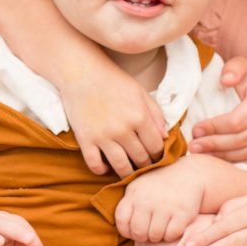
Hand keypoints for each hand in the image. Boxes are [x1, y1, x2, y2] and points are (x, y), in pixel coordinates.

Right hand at [58, 61, 166, 177]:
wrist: (81, 72)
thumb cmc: (113, 81)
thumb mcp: (140, 92)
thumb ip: (156, 114)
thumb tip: (165, 137)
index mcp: (139, 117)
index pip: (156, 147)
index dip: (159, 154)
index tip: (156, 156)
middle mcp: (123, 129)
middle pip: (141, 159)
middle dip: (146, 165)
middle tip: (144, 164)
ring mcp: (103, 136)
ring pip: (121, 167)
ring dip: (128, 173)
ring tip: (129, 170)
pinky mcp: (85, 140)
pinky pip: (95, 165)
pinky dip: (102, 170)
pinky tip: (106, 166)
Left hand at [114, 157, 206, 242]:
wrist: (188, 173)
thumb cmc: (159, 185)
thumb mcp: (139, 187)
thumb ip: (128, 204)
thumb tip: (120, 228)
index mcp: (134, 193)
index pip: (121, 221)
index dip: (127, 231)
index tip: (134, 229)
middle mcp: (147, 200)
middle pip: (138, 232)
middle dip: (144, 236)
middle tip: (150, 231)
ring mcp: (165, 206)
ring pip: (155, 236)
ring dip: (158, 236)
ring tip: (161, 227)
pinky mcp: (182, 212)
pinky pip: (171, 235)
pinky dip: (171, 235)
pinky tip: (173, 226)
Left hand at [190, 57, 246, 166]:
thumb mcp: (242, 67)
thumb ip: (233, 68)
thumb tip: (226, 80)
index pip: (236, 122)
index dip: (213, 128)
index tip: (195, 130)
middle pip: (240, 140)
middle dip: (214, 145)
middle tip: (194, 147)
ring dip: (222, 157)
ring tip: (203, 154)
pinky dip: (239, 164)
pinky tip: (222, 160)